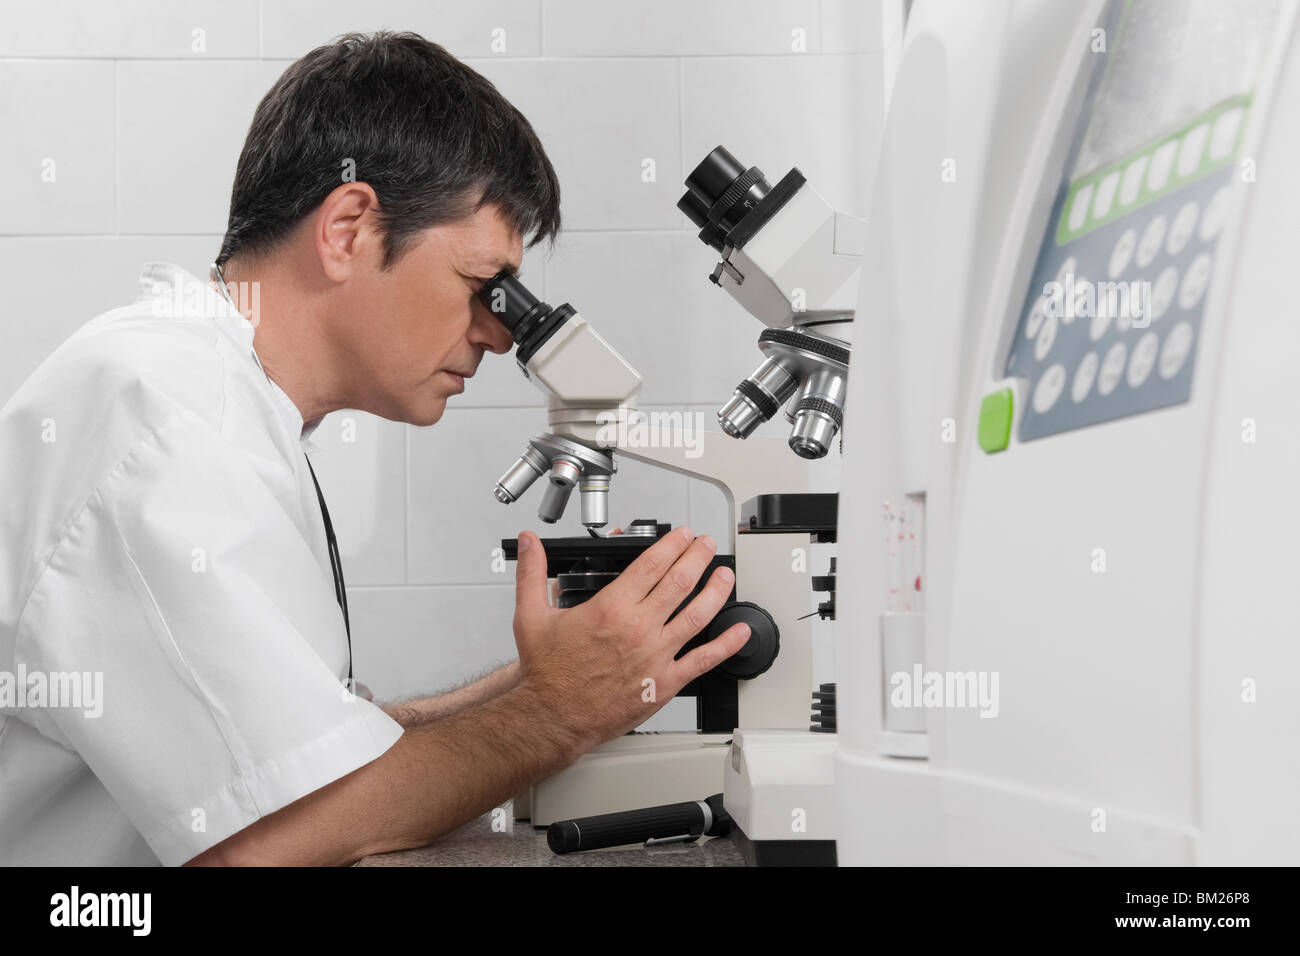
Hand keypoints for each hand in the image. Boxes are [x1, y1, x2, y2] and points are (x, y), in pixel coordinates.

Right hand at [512, 526, 749, 753]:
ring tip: (725, 574)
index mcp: (611, 608)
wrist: (554, 717)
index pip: (652, 565)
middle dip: (697, 557)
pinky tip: (740, 631)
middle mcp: (638, 628)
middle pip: (679, 582)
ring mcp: (656, 656)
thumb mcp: (531, 615)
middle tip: (705, 545)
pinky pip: (703, 660)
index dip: (672, 545)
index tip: (682, 535)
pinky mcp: (665, 683)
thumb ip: (533, 574)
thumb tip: (530, 543)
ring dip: (716, 590)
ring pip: (697, 615)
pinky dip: (726, 644)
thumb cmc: (548, 673)